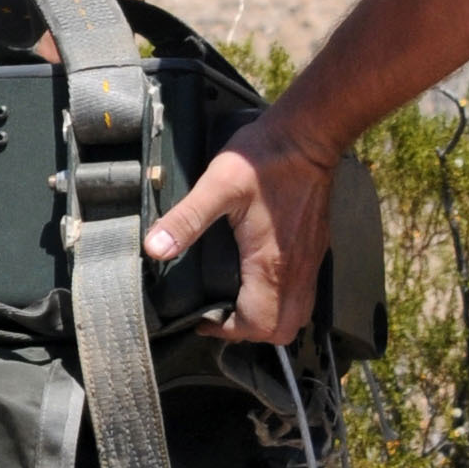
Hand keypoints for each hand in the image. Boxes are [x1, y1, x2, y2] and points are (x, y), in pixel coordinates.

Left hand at [146, 103, 337, 345]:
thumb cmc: (264, 159)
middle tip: (220, 315)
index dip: (227, 331)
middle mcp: (296, 270)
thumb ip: (185, 220)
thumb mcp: (216, 186)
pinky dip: (280, 300)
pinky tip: (258, 281)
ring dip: (267, 318)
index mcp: (272, 264)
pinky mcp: (314, 248)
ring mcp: (310, 260)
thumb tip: (154, 248)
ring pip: (296, 314)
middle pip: (282, 329)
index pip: (257, 325)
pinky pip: (302, 293)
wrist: (307, 136)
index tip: (204, 318)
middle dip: (248, 331)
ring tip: (237, 302)